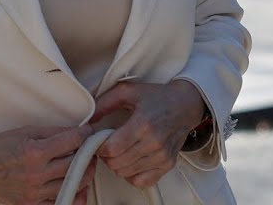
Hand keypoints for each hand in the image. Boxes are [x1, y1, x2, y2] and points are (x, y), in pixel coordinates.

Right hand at [0, 124, 97, 204]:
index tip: (91, 132)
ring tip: (85, 166)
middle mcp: (37, 174)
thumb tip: (75, 132)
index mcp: (35, 152)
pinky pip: (59, 203)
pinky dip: (72, 195)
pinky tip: (75, 186)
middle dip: (89, 155)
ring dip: (84, 174)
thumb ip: (52, 132)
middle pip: (77, 165)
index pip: (72, 142)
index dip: (86, 135)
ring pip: (73, 185)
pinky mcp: (31, 204)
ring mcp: (34, 192)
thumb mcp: (25, 131)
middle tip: (91, 150)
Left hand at [88, 80, 204, 189]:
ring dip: (117, 165)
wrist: (185, 105)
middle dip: (106, 156)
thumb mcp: (128, 91)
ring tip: (119, 151)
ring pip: (127, 174)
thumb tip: (88, 120)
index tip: (99, 140)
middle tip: (107, 145)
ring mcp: (162, 156)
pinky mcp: (167, 165)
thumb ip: (104, 103)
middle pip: (117, 163)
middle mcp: (154, 143)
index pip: (112, 148)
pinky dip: (132, 175)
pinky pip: (142, 182)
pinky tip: (130, 162)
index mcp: (143, 124)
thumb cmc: (158, 97)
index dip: (99, 146)